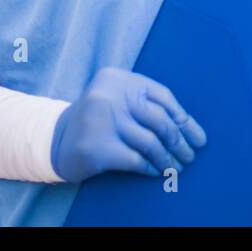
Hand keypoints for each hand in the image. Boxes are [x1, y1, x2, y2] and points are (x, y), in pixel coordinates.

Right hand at [51, 67, 206, 183]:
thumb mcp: (118, 100)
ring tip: (177, 167)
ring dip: (168, 158)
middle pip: (160, 120)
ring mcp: (102, 120)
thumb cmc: (97, 119)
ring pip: (151, 142)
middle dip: (180, 141)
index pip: (163, 96)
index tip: (197, 137)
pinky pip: (136, 160)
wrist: (54, 139)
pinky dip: (150, 167)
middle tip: (190, 156)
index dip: (184, 119)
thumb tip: (189, 128)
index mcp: (119, 78)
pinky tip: (156, 171)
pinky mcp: (97, 147)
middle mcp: (109, 95)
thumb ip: (145, 104)